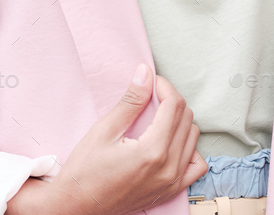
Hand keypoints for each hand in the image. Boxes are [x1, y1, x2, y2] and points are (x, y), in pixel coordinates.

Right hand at [8, 62, 206, 214]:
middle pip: (186, 118)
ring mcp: (172, 182)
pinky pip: (196, 165)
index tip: (150, 82)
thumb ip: (130, 101)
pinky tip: (171, 141)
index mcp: (153, 151)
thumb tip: (145, 73)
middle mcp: (168, 168)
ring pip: (193, 137)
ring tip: (157, 116)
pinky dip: (188, 148)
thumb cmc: (86, 169)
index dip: (164, 86)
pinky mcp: (170, 191)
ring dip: (179, 121)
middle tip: (150, 96)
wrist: (77, 206)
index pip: (174, 106)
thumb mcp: (105, 129)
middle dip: (170, 100)